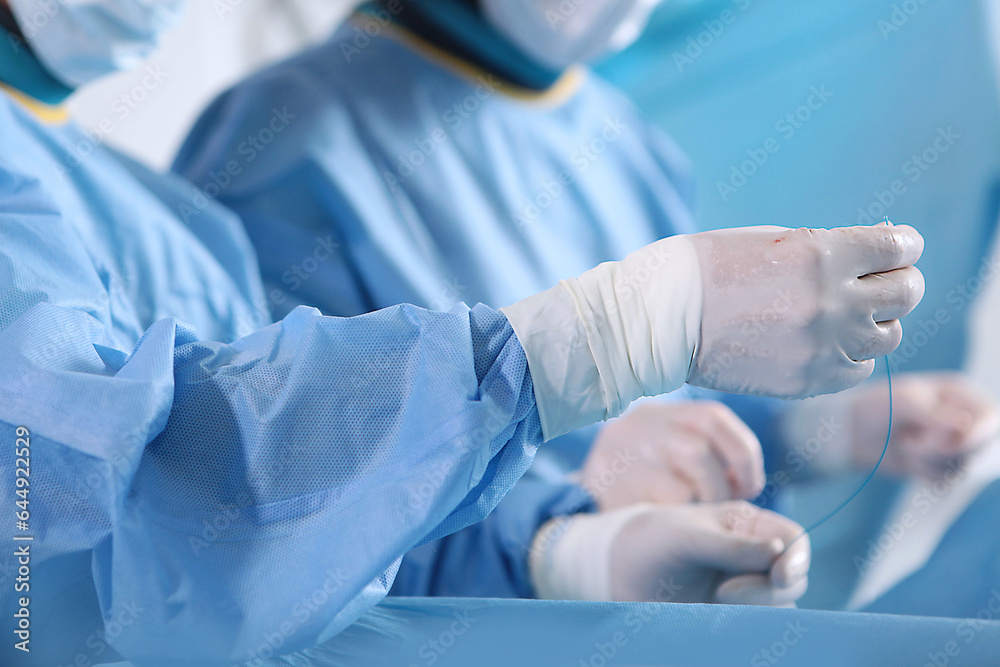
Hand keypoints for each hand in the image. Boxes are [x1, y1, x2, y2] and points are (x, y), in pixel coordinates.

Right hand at [501, 223, 922, 440]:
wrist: (663, 322)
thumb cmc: (710, 269)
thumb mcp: (774, 240)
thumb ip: (832, 247)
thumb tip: (883, 250)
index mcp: (823, 254)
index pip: (902, 248)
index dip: (899, 245)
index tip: (888, 248)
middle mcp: (833, 301)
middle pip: (907, 292)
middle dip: (895, 281)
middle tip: (873, 281)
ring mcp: (823, 345)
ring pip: (890, 335)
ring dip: (873, 322)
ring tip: (842, 316)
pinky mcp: (809, 379)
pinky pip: (859, 369)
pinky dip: (850, 356)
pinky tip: (823, 344)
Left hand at [529, 502, 809, 605]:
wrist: (617, 572)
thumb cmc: (651, 540)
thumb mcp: (688, 537)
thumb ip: (732, 546)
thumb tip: (781, 552)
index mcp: (746, 524)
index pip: (795, 539)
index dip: (797, 559)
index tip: (780, 576)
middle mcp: (753, 554)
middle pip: (793, 577)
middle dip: (769, 589)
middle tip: (723, 593)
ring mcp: (745, 585)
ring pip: (780, 605)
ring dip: (757, 608)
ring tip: (714, 601)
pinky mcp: (732, 613)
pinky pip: (758, 623)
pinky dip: (747, 624)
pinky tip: (718, 617)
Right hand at [580, 401, 764, 508]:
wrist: (584, 499)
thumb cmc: (642, 480)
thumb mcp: (669, 450)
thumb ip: (707, 454)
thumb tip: (748, 483)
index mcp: (662, 412)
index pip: (715, 418)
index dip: (744, 456)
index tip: (750, 487)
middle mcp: (640, 425)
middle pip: (698, 450)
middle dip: (722, 487)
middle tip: (724, 509)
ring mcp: (621, 454)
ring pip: (677, 484)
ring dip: (700, 506)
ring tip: (698, 519)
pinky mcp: (608, 485)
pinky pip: (658, 509)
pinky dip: (677, 520)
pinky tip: (674, 526)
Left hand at [849, 372, 999, 478]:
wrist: (854, 431)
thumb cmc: (879, 406)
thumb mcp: (906, 402)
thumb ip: (936, 414)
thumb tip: (965, 423)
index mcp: (961, 395)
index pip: (990, 417)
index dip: (980, 432)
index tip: (960, 442)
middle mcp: (965, 419)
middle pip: (982, 446)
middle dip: (947, 449)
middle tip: (915, 442)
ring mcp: (956, 444)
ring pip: (964, 465)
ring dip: (930, 459)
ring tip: (905, 443)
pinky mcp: (944, 465)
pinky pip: (948, 478)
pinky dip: (925, 470)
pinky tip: (907, 456)